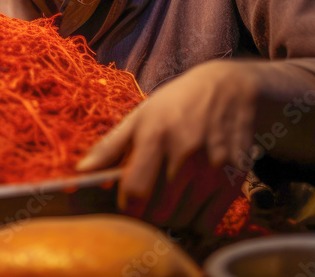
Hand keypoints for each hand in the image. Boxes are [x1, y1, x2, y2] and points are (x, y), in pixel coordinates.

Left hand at [77, 59, 259, 232]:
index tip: (128, 201)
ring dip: (172, 217)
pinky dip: (197, 221)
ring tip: (172, 196)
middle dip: (148, 213)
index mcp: (155, 136)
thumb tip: (80, 172)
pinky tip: (193, 201)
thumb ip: (109, 147)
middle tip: (150, 199)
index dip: (127, 205)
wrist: (231, 91)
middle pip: (158, 212)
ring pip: (182, 220)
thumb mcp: (139, 117)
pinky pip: (208, 223)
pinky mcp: (235, 180)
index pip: (135, 191)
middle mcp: (185, 153)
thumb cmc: (176, 105)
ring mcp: (212, 168)